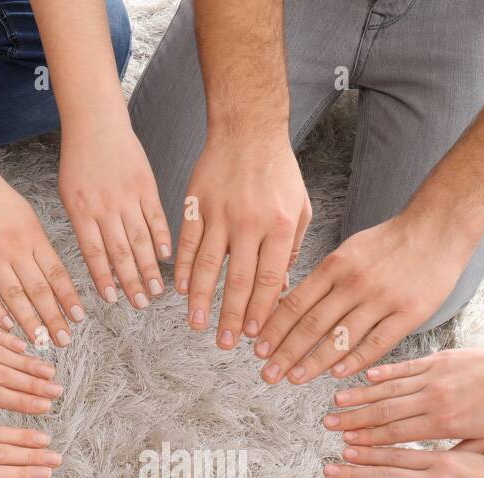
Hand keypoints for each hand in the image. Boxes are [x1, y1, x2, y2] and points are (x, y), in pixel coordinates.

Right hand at [0, 166, 84, 347]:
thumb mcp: (26, 215)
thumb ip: (39, 245)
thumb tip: (55, 276)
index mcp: (33, 235)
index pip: (56, 273)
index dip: (68, 298)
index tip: (79, 318)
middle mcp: (14, 248)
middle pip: (39, 290)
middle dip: (54, 318)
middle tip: (64, 340)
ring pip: (14, 297)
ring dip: (30, 322)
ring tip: (41, 341)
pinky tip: (8, 327)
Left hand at [59, 114, 170, 308]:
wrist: (96, 122)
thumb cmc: (79, 160)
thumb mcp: (70, 194)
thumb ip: (84, 225)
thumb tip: (99, 261)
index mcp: (81, 211)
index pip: (95, 253)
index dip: (104, 279)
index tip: (113, 299)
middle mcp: (105, 207)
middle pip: (120, 253)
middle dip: (131, 282)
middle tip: (141, 303)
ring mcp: (127, 196)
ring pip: (140, 240)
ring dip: (149, 268)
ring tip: (157, 289)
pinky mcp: (146, 185)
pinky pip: (155, 217)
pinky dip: (162, 238)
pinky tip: (167, 257)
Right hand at [176, 134, 309, 348]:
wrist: (248, 128)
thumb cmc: (278, 169)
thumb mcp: (300, 207)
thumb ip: (293, 248)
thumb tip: (281, 288)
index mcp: (281, 226)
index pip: (270, 279)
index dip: (260, 311)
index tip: (252, 334)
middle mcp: (251, 223)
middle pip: (240, 280)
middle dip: (231, 317)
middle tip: (224, 344)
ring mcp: (221, 214)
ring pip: (209, 267)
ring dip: (203, 301)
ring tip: (198, 325)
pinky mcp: (196, 204)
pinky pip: (188, 244)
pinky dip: (185, 270)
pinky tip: (183, 291)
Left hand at [255, 211, 471, 384]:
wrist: (438, 227)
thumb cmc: (390, 242)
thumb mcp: (349, 250)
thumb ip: (324, 278)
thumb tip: (293, 305)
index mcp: (336, 266)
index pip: (296, 303)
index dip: (274, 329)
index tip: (257, 349)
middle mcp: (354, 283)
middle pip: (311, 325)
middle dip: (285, 352)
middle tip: (267, 373)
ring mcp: (381, 299)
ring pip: (339, 338)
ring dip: (313, 362)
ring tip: (293, 378)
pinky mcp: (408, 314)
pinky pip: (376, 343)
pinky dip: (354, 361)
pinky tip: (336, 375)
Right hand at [325, 348, 483, 451]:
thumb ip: (452, 454)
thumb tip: (426, 468)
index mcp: (444, 424)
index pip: (396, 434)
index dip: (368, 441)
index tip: (346, 446)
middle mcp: (435, 398)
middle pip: (385, 411)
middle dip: (354, 420)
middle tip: (329, 426)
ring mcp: (436, 376)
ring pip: (390, 388)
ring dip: (361, 396)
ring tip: (337, 403)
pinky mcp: (440, 358)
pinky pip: (406, 367)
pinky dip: (384, 373)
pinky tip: (365, 377)